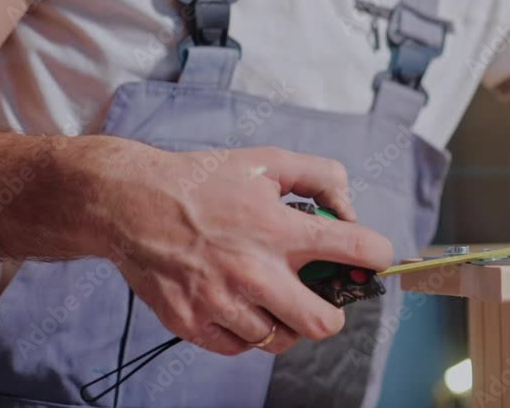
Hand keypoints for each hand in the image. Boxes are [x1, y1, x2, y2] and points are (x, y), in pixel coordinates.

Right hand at [89, 142, 392, 355]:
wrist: (131, 203)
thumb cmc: (202, 181)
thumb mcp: (268, 162)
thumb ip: (321, 178)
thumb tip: (349, 212)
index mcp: (278, 230)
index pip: (355, 250)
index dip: (378, 255)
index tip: (376, 257)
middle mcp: (253, 272)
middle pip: (322, 322)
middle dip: (334, 311)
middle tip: (324, 296)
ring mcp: (221, 303)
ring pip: (280, 339)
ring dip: (286, 320)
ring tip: (273, 294)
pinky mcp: (193, 323)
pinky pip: (241, 348)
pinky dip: (249, 332)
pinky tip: (243, 304)